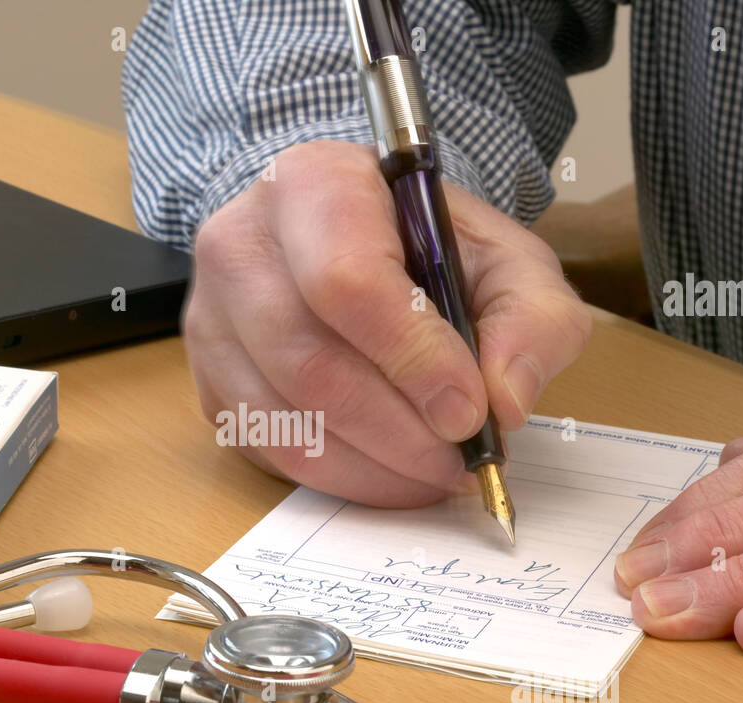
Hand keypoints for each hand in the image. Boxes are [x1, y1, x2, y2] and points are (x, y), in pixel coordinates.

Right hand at [183, 140, 589, 506]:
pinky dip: (341, 478)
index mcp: (314, 185)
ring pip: (285, 420)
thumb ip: (533, 318)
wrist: (349, 242)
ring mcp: (212, 319)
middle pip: (309, 363)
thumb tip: (506, 401)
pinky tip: (390, 471)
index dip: (412, 357)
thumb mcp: (505, 259)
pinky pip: (270, 452)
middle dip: (399, 431)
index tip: (469, 410)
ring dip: (374, 466)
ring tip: (435, 471)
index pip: (347, 280)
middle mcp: (241, 246)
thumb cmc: (427, 248)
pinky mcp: (209, 380)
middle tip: (460, 459)